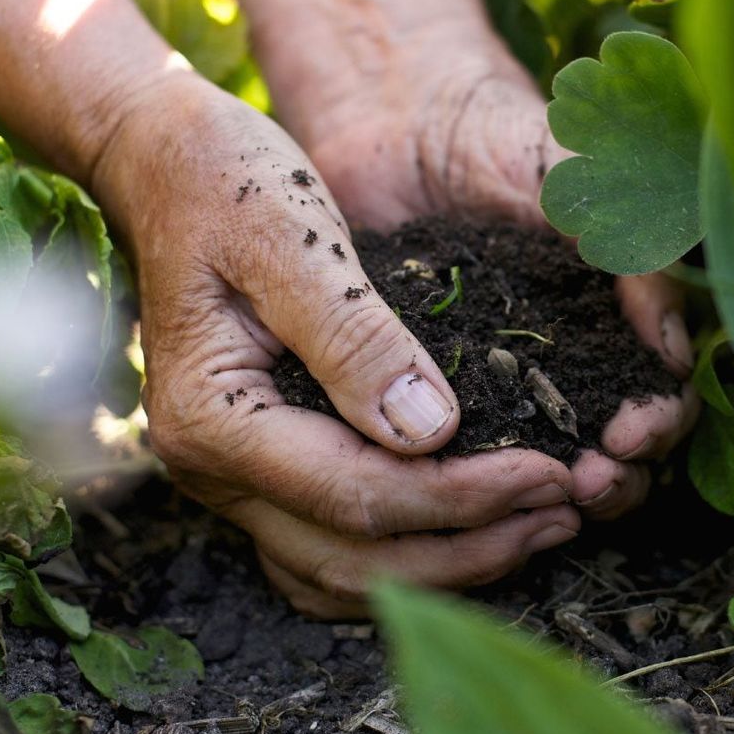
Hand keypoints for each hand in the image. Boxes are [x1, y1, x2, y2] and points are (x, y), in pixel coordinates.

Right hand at [92, 70, 579, 615]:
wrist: (167, 161)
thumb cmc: (226, 182)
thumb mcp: (294, 238)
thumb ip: (355, 336)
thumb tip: (431, 432)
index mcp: (213, 417)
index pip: (357, 495)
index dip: (465, 497)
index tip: (552, 472)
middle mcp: (210, 468)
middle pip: (354, 559)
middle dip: (470, 548)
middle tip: (566, 513)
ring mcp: (229, 476)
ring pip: (340, 573)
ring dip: (443, 563)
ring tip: (539, 527)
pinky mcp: (256, 464)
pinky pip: (327, 546)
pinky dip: (401, 552)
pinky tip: (472, 527)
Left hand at [301, 35, 699, 520]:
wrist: (397, 120)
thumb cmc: (504, 137)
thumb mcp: (584, 184)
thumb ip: (636, 253)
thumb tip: (671, 353)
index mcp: (614, 325)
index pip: (661, 400)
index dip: (658, 427)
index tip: (630, 434)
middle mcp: (563, 365)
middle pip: (612, 454)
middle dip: (613, 479)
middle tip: (585, 482)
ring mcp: (494, 383)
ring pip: (537, 465)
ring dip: (548, 493)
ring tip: (534, 497)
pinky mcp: (422, 388)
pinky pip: (449, 446)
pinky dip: (462, 476)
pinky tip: (457, 486)